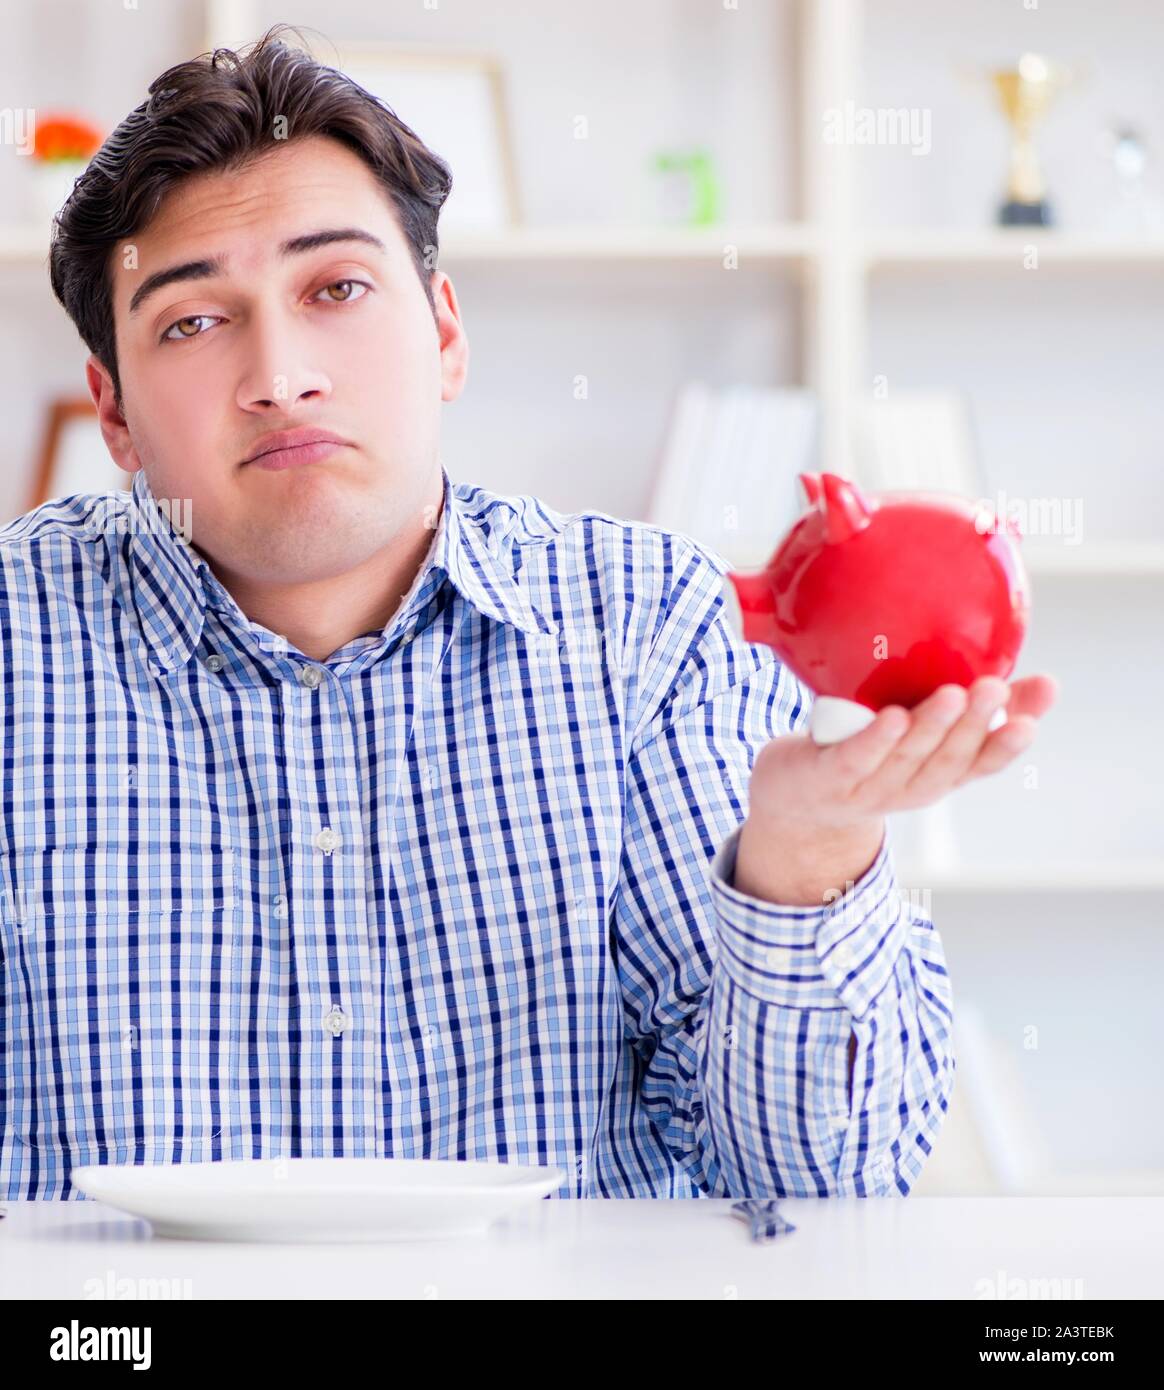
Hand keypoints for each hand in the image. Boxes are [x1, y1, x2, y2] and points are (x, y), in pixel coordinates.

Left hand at [747, 673, 1058, 837]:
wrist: (795, 798)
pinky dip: (876, 740)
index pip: (981, 765)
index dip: (1007, 746)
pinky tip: (893, 718)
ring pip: (906, 759)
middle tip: (993, 688)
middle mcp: (910, 787)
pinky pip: (855, 759)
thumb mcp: (925, 732)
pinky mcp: (826, 778)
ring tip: (954, 694)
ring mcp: (867, 788)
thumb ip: (979, 706)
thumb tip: (1046, 683)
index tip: (1031, 721)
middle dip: (974, 725)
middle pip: (947, 760)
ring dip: (932, 728)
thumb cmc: (871, 752)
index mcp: (938, 775)